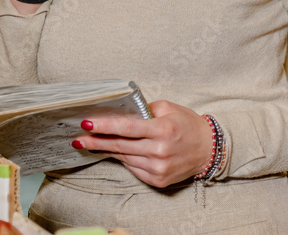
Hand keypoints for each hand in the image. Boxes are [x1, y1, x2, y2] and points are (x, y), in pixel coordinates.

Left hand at [72, 101, 213, 187]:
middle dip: (96, 141)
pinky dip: (124, 159)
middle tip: (78, 138)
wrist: (209, 149)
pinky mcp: (158, 180)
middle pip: (120, 146)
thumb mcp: (168, 108)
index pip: (126, 128)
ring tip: (91, 143)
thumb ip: (144, 109)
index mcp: (161, 129)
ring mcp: (158, 168)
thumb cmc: (187, 124)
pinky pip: (133, 168)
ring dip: (108, 150)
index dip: (104, 126)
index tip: (86, 124)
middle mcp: (159, 151)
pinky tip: (116, 152)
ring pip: (125, 158)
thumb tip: (120, 111)